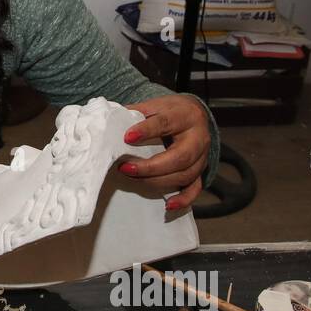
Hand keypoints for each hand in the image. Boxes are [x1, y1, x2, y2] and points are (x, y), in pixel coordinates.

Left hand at [117, 95, 210, 211]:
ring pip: (184, 174)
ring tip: (134, 179)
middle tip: (125, 167)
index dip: (146, 131)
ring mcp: (202, 156)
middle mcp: (198, 137)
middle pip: (179, 156)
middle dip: (151, 166)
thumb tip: (108, 122)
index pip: (166, 123)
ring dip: (157, 181)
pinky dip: (183, 199)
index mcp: (185, 115)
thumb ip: (135, 113)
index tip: (127, 137)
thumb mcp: (154, 105)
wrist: (193, 114)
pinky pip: (195, 188)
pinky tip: (168, 204)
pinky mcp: (200, 170)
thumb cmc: (170, 111)